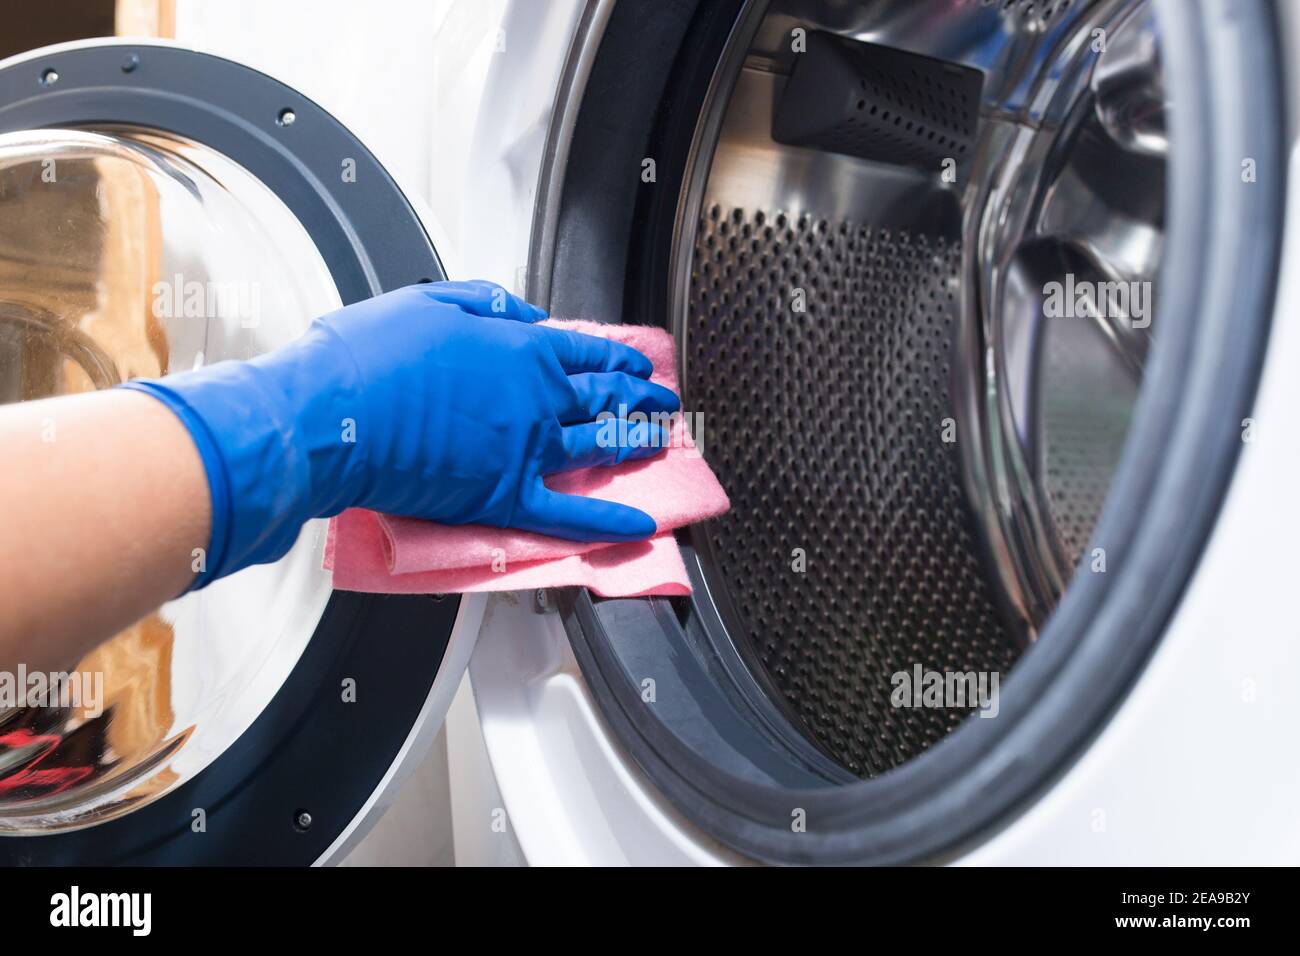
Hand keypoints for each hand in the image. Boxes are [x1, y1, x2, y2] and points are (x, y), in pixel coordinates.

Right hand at [122, 280, 678, 587]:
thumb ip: (489, 304)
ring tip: (663, 441)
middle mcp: (536, 398)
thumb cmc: (368, 356)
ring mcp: (527, 450)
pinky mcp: (506, 497)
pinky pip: (569, 515)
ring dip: (636, 443)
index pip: (585, 352)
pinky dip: (608, 524)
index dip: (617, 359)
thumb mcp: (430, 300)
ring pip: (598, 447)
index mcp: (520, 348)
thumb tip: (529, 313)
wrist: (333, 414)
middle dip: (639, 398)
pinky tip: (641, 528)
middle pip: (603, 398)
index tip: (637, 365)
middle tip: (664, 402)